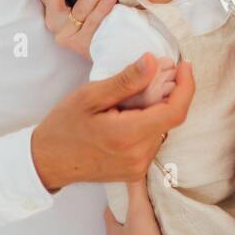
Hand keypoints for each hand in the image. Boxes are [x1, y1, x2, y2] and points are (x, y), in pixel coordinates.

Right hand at [31, 53, 194, 193]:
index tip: (184, 65)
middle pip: (169, 119)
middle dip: (167, 94)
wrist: (47, 162)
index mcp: (128, 136)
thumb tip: (153, 62)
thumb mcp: (89, 97)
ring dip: (156, 110)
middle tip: (153, 74)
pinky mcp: (135, 172)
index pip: (175, 111)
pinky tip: (129, 115)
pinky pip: (152, 142)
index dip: (187, 87)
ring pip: (162, 130)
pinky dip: (148, 123)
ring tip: (133, 97)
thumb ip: (125, 81)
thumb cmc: (63, 127)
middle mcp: (138, 156)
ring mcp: (138, 167)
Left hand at [103, 177, 167, 234]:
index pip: (110, 212)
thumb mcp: (139, 214)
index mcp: (113, 233)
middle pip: (120, 231)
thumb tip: (134, 164)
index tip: (127, 191)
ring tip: (154, 232)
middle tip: (145, 210)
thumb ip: (136, 189)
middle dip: (129, 221)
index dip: (117, 200)